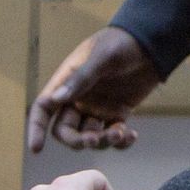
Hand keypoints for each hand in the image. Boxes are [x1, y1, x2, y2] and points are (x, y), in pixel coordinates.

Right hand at [27, 29, 162, 152]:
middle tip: (93, 140)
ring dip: (102, 141)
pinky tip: (131, 137)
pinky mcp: (118, 112)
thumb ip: (81, 78)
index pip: (43, 109)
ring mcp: (98, 107)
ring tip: (119, 134)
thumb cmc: (122, 43)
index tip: (36, 149)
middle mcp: (78, 99)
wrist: (152, 41)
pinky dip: (120, 141)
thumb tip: (55, 99)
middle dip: (76, 140)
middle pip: (66, 130)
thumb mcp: (102, 57)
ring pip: (90, 136)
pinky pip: (113, 133)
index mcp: (66, 84)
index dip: (36, 128)